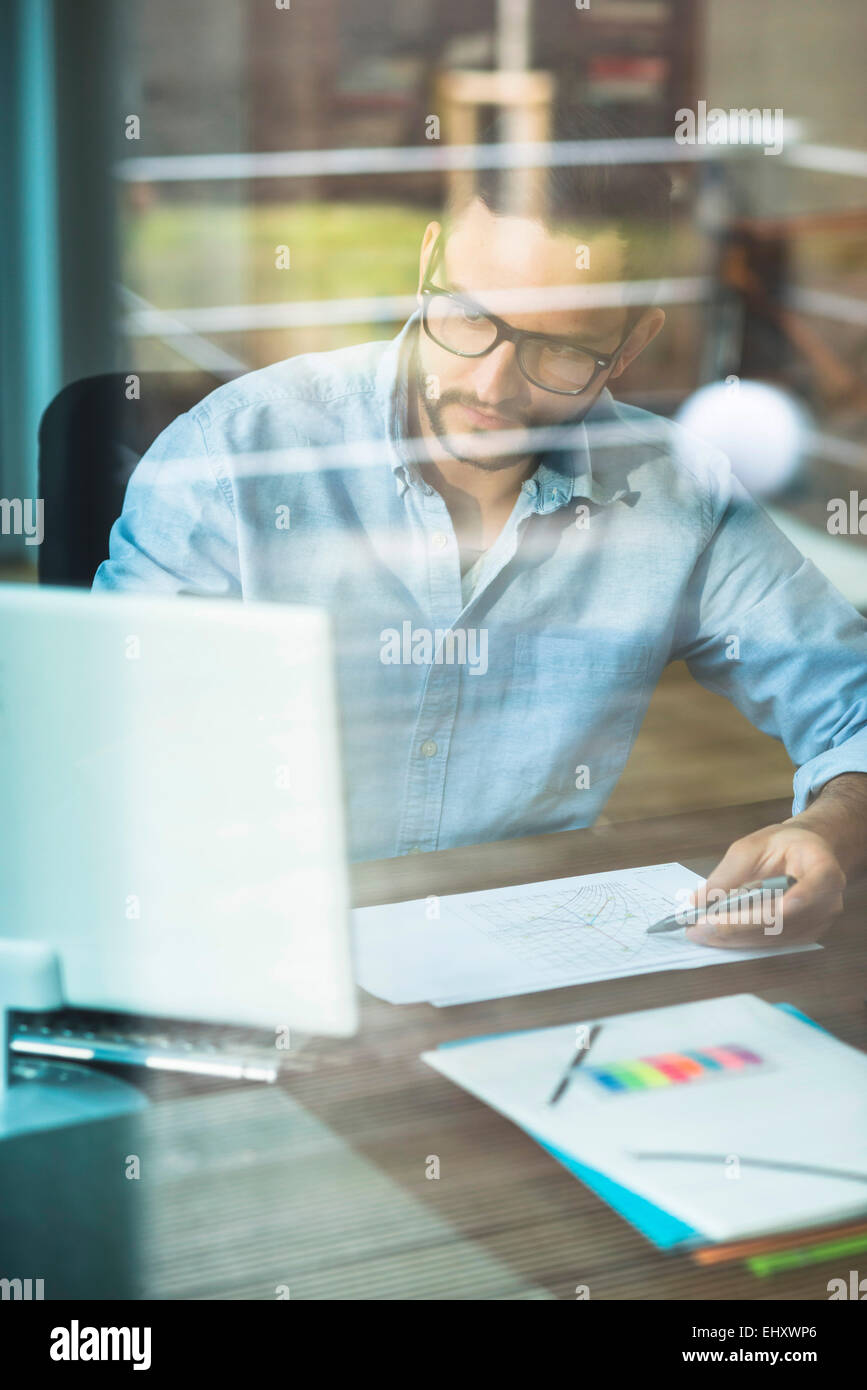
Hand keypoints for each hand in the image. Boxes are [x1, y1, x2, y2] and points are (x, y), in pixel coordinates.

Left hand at [685, 822, 845, 948]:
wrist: (805, 852)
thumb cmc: (783, 845)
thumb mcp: (753, 847)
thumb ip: (728, 874)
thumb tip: (698, 901)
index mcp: (824, 868)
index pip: (807, 890)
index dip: (781, 904)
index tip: (753, 912)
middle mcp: (828, 901)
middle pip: (782, 921)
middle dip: (737, 926)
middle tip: (700, 927)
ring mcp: (819, 922)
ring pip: (773, 937)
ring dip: (734, 938)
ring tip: (700, 933)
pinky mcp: (804, 935)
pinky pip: (771, 942)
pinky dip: (741, 940)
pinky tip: (716, 936)